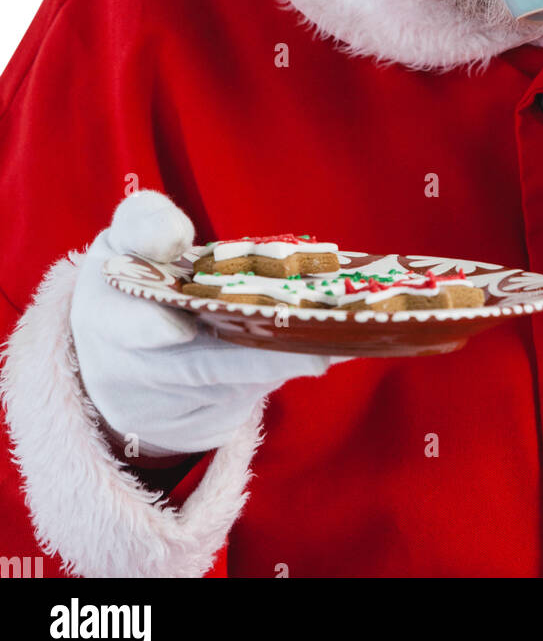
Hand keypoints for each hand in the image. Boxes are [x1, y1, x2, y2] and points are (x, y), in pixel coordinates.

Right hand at [70, 191, 351, 456]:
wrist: (118, 347)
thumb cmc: (131, 275)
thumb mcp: (124, 240)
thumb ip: (144, 225)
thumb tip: (174, 238)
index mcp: (107, 320)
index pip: (124, 328)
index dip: (147, 328)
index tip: (176, 328)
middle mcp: (139, 372)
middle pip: (199, 370)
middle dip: (255, 362)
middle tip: (313, 351)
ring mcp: (175, 401)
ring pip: (233, 385)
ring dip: (285, 365)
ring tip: (338, 345)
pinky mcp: (207, 414)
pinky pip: (249, 394)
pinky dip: (287, 370)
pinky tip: (332, 348)